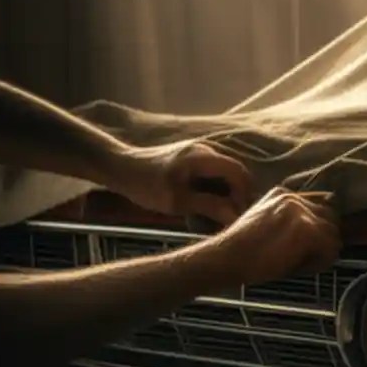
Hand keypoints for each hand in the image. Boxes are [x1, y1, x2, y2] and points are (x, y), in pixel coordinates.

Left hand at [112, 141, 254, 224]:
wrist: (121, 167)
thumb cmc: (146, 185)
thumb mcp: (177, 201)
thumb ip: (209, 207)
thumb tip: (236, 217)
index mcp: (204, 157)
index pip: (240, 173)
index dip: (245, 195)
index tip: (239, 215)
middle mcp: (207, 149)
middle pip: (236, 172)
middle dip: (238, 195)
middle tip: (231, 217)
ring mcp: (201, 150)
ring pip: (226, 173)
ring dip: (227, 192)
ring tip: (220, 213)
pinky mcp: (194, 156)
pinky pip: (215, 171)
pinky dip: (218, 187)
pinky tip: (208, 202)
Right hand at [198, 186, 341, 285]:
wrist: (226, 257)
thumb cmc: (241, 250)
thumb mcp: (266, 225)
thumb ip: (290, 222)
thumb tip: (320, 235)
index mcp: (284, 194)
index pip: (319, 208)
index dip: (316, 230)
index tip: (302, 247)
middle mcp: (295, 197)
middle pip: (331, 218)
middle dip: (322, 240)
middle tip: (303, 258)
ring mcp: (302, 212)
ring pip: (333, 235)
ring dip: (321, 253)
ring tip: (298, 263)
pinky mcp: (307, 230)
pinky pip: (331, 250)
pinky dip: (319, 263)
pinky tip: (298, 268)